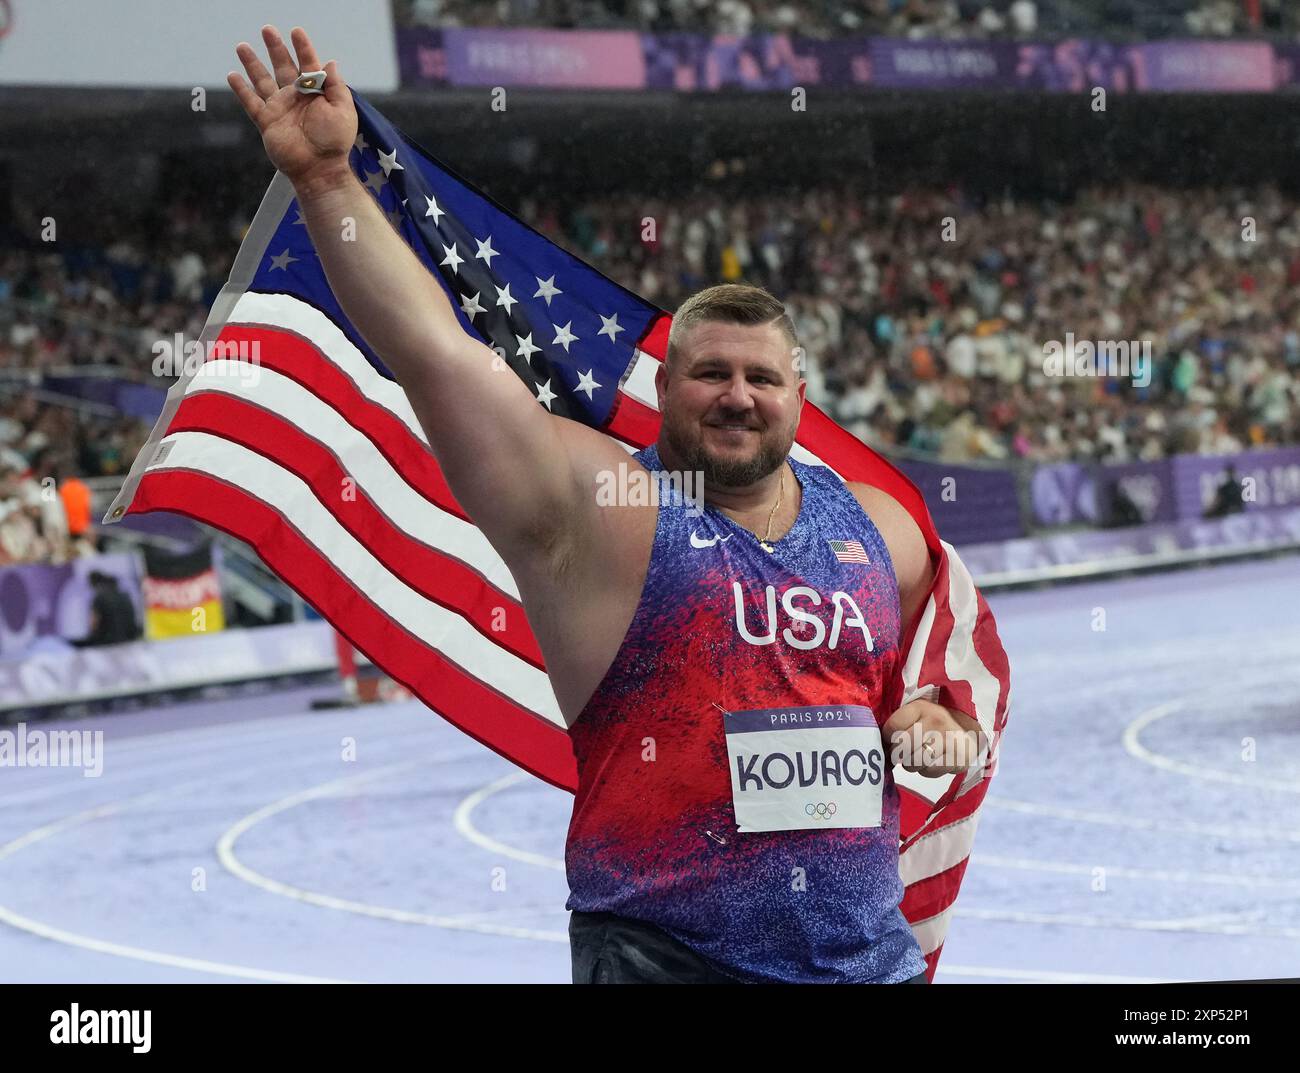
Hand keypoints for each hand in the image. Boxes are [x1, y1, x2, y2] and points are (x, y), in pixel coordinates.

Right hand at [227, 26, 356, 187]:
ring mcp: (280, 108)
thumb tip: (330, 63)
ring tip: (242, 46)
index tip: (296, 32)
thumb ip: (336, 86)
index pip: (308, 65)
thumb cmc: (334, 142)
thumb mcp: (343, 111)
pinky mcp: (266, 121)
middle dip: (275, 48)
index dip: (303, 48)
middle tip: (267, 29)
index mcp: (316, 94)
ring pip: (262, 80)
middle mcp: (296, 97)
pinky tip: (232, 76)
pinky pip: (251, 102)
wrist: (319, 168)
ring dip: (252, 63)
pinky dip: (241, 90)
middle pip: (283, 67)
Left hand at [881, 698, 982, 776]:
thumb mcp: (916, 715)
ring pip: (915, 761)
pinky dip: (926, 771)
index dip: (887, 738)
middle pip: (902, 746)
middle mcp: (935, 721)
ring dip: (912, 764)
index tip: (892, 740)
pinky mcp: (957, 758)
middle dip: (898, 754)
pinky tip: (931, 762)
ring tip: (918, 757)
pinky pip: (930, 771)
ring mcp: (948, 739)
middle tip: (903, 753)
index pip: (892, 727)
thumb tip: (878, 745)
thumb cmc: (933, 724)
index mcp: (920, 707)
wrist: (967, 732)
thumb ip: (898, 724)